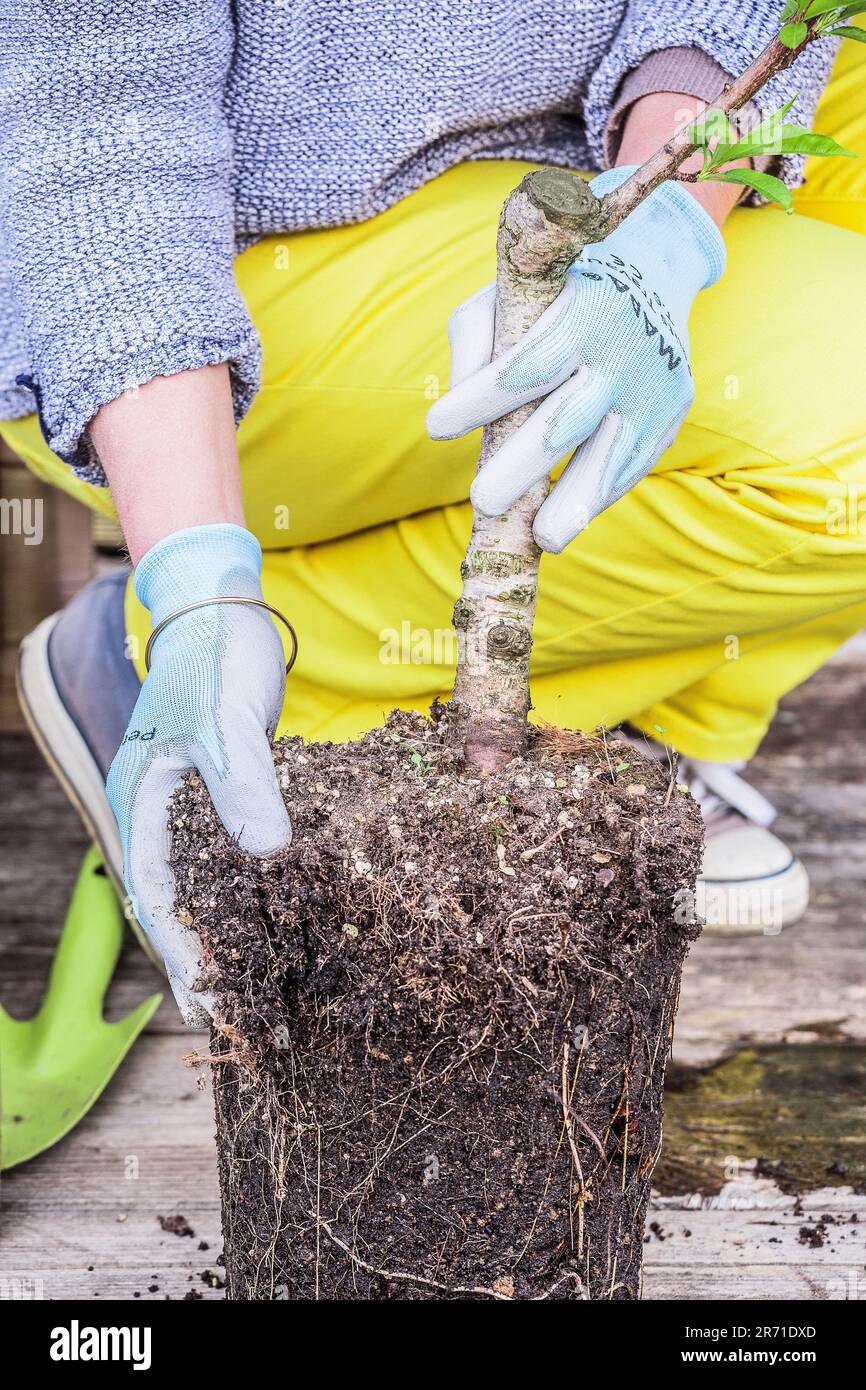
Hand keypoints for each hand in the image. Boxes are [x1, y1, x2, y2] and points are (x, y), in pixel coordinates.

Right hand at [106, 523, 290, 1023]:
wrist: (224, 608)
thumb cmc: (217, 659)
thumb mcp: (229, 724)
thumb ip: (246, 790)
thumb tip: (268, 859)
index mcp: (144, 799)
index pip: (157, 894)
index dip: (181, 952)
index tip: (207, 1004)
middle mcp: (161, 808)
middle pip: (176, 898)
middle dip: (201, 955)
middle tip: (231, 1015)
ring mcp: (191, 799)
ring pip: (204, 879)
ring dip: (226, 929)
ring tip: (252, 983)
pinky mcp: (224, 788)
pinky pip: (231, 851)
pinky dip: (249, 888)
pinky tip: (277, 914)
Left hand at [426, 167, 725, 551]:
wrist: (656, 266)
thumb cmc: (560, 286)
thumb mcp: (511, 289)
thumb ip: (473, 336)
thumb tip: (456, 395)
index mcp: (582, 312)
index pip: (527, 365)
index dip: (482, 398)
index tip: (436, 426)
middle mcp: (622, 352)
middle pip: (569, 418)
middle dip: (524, 463)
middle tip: (482, 501)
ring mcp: (652, 388)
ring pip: (613, 453)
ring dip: (577, 500)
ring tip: (543, 539)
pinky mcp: (671, 413)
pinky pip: (633, 464)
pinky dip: (599, 497)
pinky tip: (566, 524)